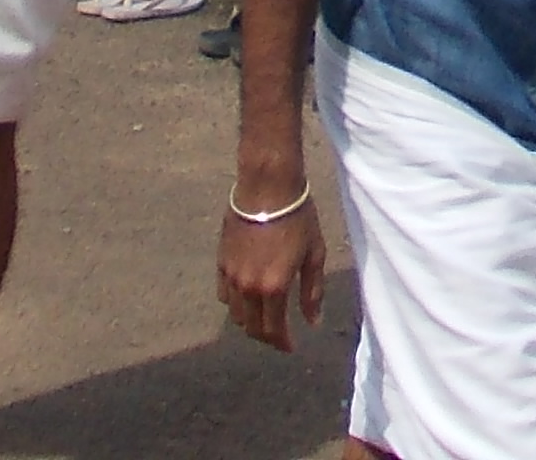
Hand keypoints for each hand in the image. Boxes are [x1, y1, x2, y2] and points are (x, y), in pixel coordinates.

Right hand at [218, 197, 329, 351]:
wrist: (268, 187)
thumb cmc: (298, 217)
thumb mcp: (314, 254)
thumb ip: (312, 292)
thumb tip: (312, 322)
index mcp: (273, 287)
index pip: (273, 330)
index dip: (282, 343)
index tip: (291, 347)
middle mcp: (248, 287)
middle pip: (252, 327)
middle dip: (267, 336)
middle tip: (280, 335)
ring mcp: (231, 275)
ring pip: (235, 314)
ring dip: (250, 322)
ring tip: (265, 317)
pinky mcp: (221, 262)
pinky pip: (223, 294)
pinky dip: (234, 303)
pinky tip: (246, 298)